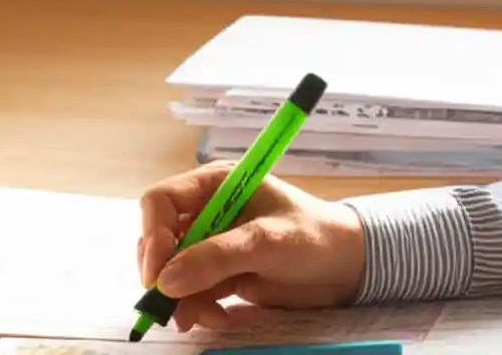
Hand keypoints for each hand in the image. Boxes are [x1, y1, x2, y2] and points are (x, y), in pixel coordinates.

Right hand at [136, 161, 365, 331]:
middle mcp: (207, 210)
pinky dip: (199, 308)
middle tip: (172, 305)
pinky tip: (220, 318)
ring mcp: (213, 244)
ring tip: (203, 318)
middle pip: (160, 239)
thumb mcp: (267, 242)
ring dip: (182, 298)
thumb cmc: (314, 237)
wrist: (349, 267)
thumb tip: (165, 280)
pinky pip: (193, 291)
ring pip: (173, 271)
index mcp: (215, 184)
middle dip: (164, 274)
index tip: (156, 274)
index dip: (152, 235)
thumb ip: (217, 258)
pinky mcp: (222, 272)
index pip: (161, 202)